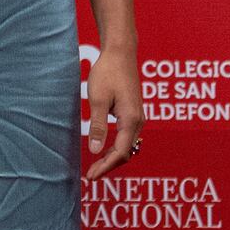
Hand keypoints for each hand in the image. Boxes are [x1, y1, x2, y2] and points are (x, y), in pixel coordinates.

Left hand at [81, 44, 142, 182]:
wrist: (120, 52)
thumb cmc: (108, 72)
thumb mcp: (98, 99)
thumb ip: (98, 125)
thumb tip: (96, 150)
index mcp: (131, 120)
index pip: (120, 153)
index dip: (105, 167)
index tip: (91, 176)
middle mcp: (138, 121)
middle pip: (126, 153)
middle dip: (109, 165)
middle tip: (91, 175)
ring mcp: (138, 117)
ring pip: (128, 146)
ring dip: (113, 158)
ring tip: (96, 165)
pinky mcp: (134, 112)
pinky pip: (127, 137)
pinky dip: (116, 147)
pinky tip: (105, 149)